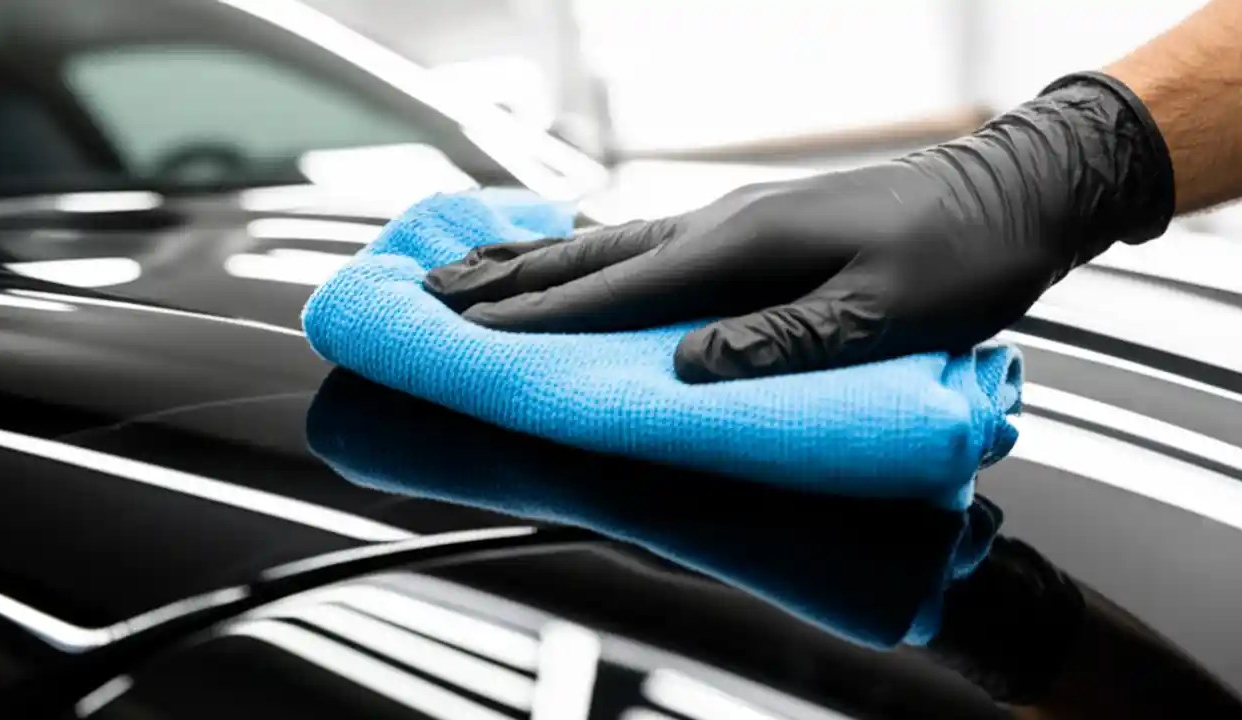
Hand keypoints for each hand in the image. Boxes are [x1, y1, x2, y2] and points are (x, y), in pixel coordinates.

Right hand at [426, 73, 1172, 382]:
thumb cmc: (960, 256)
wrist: (1012, 191)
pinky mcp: (751, 232)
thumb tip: (686, 370)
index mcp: (742, 247)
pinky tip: (577, 266)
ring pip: (612, 247)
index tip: (465, 336)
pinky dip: (592, 260)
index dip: (539, 319)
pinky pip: (648, 247)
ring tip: (473, 276)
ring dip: (537, 265)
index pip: (617, 292)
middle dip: (509, 282)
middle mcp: (720, 225)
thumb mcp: (883, 312)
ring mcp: (732, 222)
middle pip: (591, 257)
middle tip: (433, 297)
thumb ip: (781, 344)